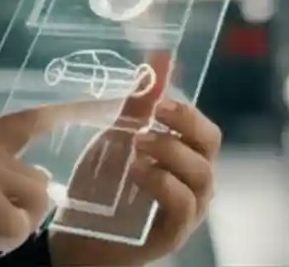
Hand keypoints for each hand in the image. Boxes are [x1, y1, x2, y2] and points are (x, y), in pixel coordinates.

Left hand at [48, 53, 222, 266]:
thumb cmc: (105, 185)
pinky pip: (183, 205)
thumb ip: (140, 102)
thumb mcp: (119, 136)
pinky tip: (137, 172)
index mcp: (186, 157)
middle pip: (210, 146)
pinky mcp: (173, 233)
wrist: (78, 233)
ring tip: (137, 145)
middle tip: (152, 115)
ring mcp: (188, 210)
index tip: (158, 100)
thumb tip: (162, 55)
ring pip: (200, 175)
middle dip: (184, 125)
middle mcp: (194, 182)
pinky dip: (163, 183)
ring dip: (169, 152)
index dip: (186, 111)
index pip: (204, 130)